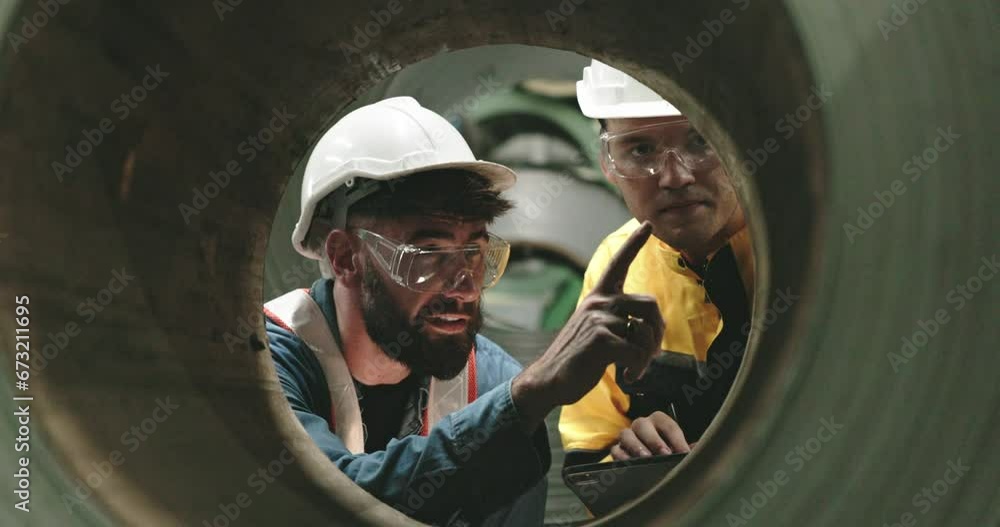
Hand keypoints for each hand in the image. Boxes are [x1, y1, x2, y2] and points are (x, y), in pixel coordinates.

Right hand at [511, 221, 664, 431]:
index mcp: (599, 297)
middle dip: (659, 331)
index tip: (648, 225)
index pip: (619, 264)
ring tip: (635, 368)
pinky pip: (637, 352)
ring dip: (648, 356)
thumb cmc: (579, 357)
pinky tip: (627, 376)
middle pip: (650, 304)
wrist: (551, 378)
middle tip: (652, 353)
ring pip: (646, 332)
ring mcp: (599, 318)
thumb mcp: (598, 330)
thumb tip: (652, 331)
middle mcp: (600, 302)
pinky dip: (637, 368)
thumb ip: (620, 322)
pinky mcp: (600, 338)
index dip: (635, 244)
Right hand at [610, 411, 690, 459]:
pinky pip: (615, 449)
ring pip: (626, 434)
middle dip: (654, 439)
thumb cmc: (665, 450)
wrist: (647, 458)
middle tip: (664, 453)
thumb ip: (686, 448)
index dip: (677, 439)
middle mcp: (642, 425)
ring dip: (636, 446)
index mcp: (658, 421)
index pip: (668, 425)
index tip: (684, 453)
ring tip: (645, 457)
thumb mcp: (677, 447)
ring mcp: (628, 436)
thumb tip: (700, 449)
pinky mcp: (617, 448)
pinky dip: (621, 455)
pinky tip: (630, 462)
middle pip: (643, 425)